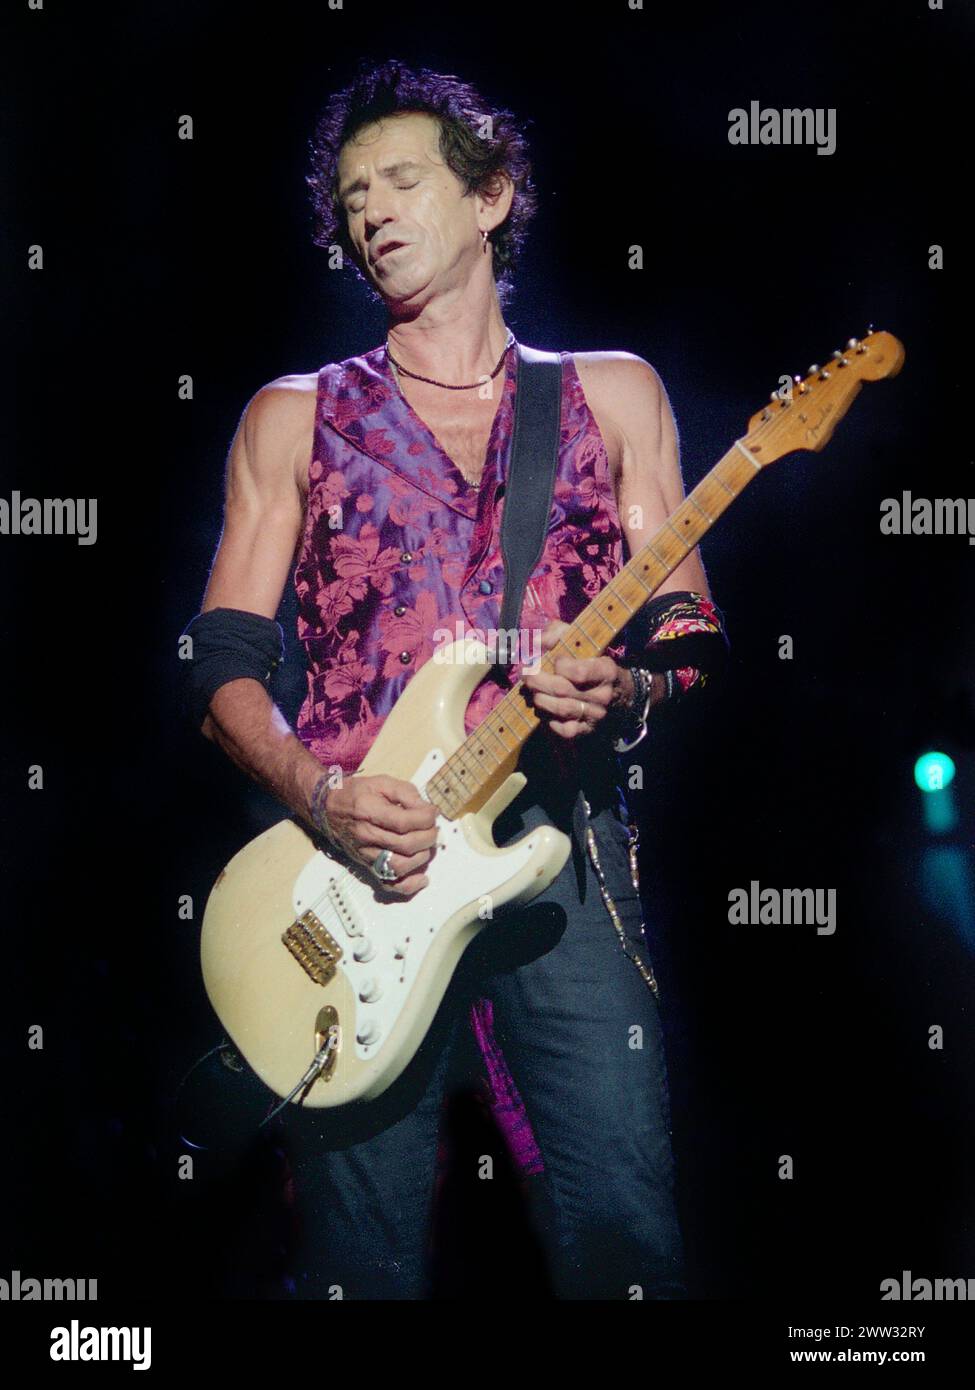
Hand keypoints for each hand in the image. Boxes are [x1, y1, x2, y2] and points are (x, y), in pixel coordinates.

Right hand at [315, 774, 437, 895]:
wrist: (327, 808)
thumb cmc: (356, 793)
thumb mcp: (381, 782)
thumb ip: (406, 793)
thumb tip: (427, 810)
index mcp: (369, 811)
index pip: (404, 822)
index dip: (426, 818)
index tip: (432, 812)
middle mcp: (366, 836)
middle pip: (406, 845)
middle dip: (428, 836)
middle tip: (432, 828)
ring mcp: (366, 854)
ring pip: (400, 866)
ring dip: (422, 857)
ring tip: (425, 845)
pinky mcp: (368, 866)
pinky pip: (389, 884)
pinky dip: (409, 885)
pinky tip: (422, 877)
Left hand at [522, 620, 634, 740]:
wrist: (619, 693)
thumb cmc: (593, 661)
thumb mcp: (582, 640)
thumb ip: (558, 633)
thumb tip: (537, 642)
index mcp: (606, 671)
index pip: (578, 672)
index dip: (560, 665)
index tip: (555, 660)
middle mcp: (603, 695)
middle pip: (562, 690)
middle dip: (537, 681)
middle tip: (525, 674)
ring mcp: (596, 715)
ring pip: (560, 709)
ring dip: (539, 698)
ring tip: (532, 690)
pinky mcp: (587, 730)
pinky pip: (563, 729)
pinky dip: (548, 719)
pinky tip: (543, 707)